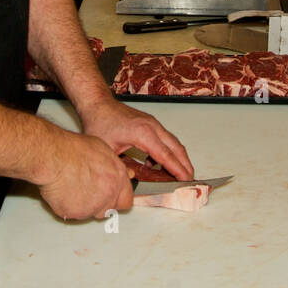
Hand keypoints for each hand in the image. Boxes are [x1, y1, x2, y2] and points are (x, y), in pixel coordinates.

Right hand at [35, 132, 133, 220]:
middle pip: (108, 210)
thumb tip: (118, 173)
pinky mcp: (73, 213)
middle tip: (86, 189)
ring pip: (88, 213)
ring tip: (71, 186)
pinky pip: (70, 213)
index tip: (111, 196)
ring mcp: (91, 207)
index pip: (126, 201)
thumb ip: (113, 168)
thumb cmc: (74, 150)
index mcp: (118, 180)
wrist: (55, 157)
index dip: (116, 198)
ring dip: (82, 205)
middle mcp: (108, 196)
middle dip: (99, 203)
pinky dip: (66, 205)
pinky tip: (62, 191)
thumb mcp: (102, 150)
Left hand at [78, 98, 194, 180]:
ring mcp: (152, 123)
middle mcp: (152, 126)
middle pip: (176, 148)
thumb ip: (120, 167)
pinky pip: (165, 138)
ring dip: (178, 157)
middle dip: (185, 164)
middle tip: (190, 179)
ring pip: (173, 142)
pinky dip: (167, 151)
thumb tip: (128, 183)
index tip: (186, 179)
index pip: (166, 155)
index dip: (177, 169)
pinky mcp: (150, 123)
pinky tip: (155, 163)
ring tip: (180, 173)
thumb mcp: (107, 150)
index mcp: (143, 133)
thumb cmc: (99, 122)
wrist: (97, 103)